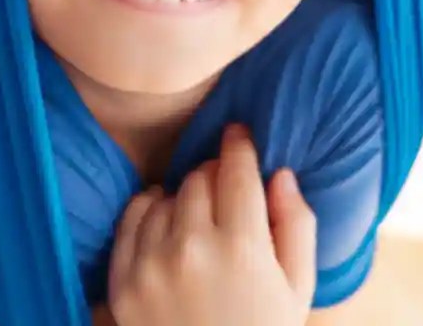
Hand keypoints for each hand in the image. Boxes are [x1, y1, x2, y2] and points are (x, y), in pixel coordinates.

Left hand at [108, 124, 316, 325]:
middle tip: (226, 189)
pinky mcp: (123, 283)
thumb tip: (280, 173)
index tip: (238, 134)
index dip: (239, 144)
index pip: (236, 170)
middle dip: (215, 175)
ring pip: (166, 196)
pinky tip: (167, 222)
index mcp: (244, 249)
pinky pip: (133, 220)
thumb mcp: (299, 288)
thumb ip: (297, 226)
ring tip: (199, 217)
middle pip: (200, 178)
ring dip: (184, 197)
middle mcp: (193, 249)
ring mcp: (152, 266)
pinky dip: (150, 211)